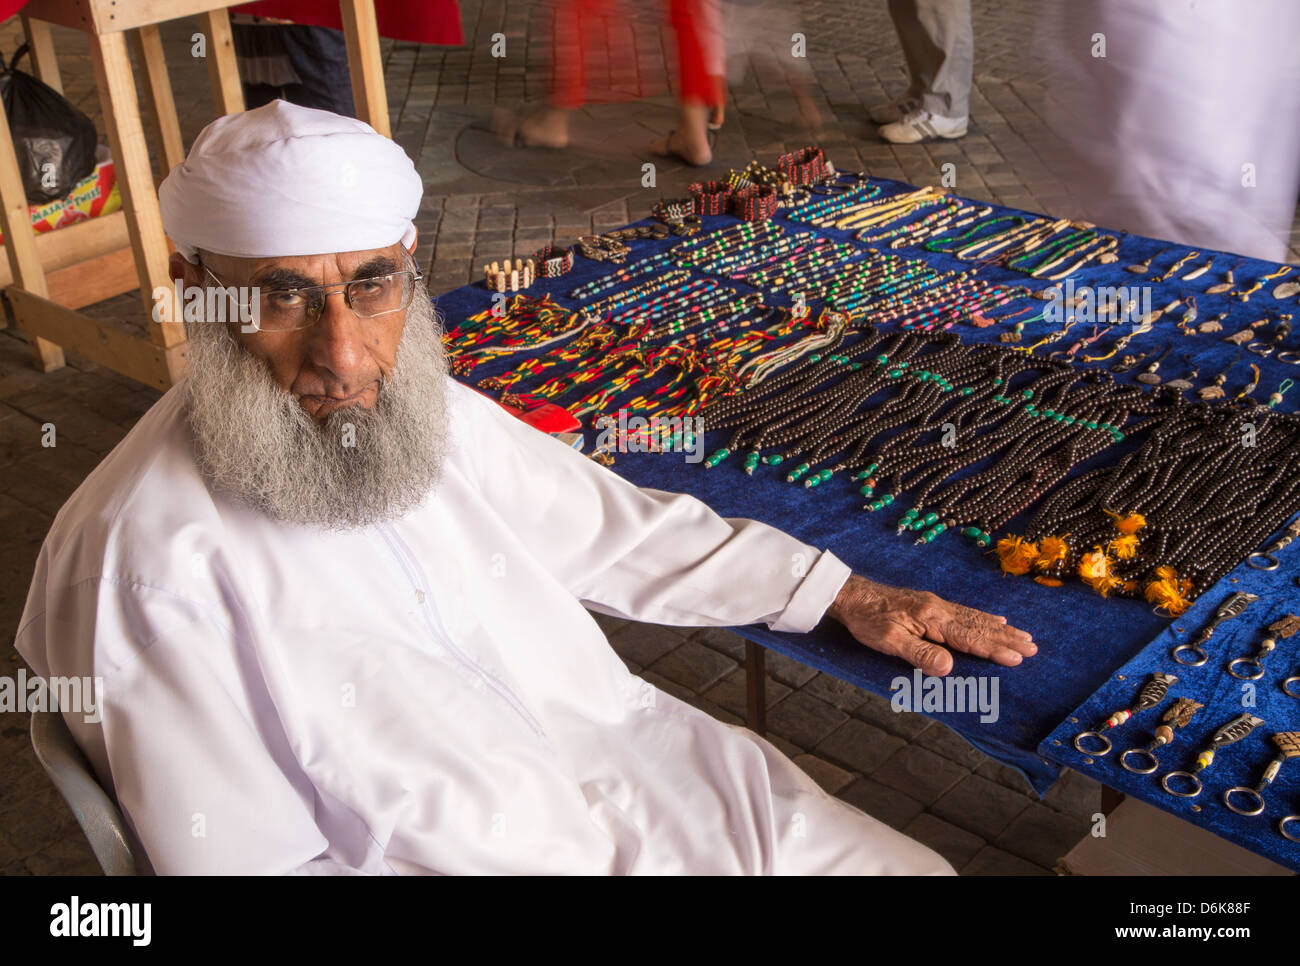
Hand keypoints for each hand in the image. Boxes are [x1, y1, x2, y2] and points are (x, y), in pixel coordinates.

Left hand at [826, 574, 1035, 675]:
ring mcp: (936, 605)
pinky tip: (994, 619)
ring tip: (1023, 635)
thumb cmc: (867, 620)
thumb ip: (920, 654)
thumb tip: (949, 668)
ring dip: (1000, 628)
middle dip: (1007, 639)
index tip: (1019, 658)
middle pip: (979, 626)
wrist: (852, 594)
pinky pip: (965, 611)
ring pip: (975, 617)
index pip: (969, 638)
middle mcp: (939, 609)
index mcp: (932, 618)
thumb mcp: (888, 641)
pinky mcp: (930, 604)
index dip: (994, 649)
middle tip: (1033, 647)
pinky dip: (984, 617)